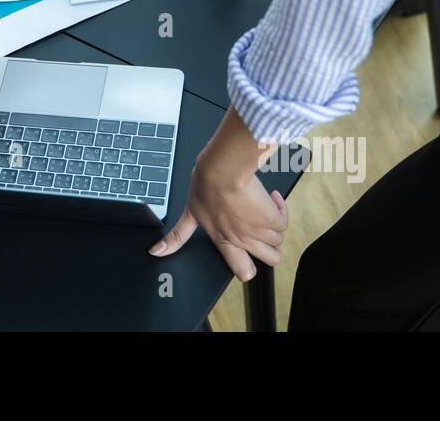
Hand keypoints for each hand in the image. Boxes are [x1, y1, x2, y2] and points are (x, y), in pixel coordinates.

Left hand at [149, 115, 288, 280]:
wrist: (222, 170)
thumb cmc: (206, 185)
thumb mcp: (190, 213)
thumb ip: (177, 236)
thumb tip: (155, 252)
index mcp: (224, 240)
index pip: (241, 270)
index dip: (247, 269)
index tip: (247, 260)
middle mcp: (244, 240)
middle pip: (271, 260)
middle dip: (271, 251)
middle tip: (264, 233)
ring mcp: (259, 230)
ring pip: (278, 240)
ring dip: (274, 225)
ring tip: (263, 208)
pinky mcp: (272, 217)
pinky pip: (283, 221)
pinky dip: (280, 209)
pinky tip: (271, 198)